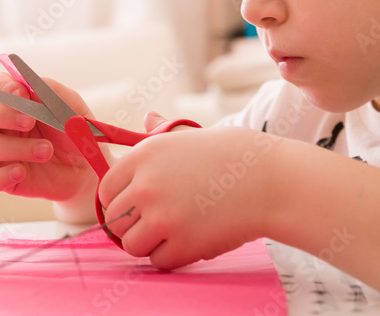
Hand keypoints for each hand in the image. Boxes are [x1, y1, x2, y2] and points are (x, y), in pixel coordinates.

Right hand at [0, 71, 102, 206]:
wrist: (86, 167)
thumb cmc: (75, 131)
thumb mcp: (73, 108)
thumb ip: (53, 92)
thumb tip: (30, 84)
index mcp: (14, 99)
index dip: (2, 86)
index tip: (23, 94)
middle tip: (29, 121)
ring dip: (15, 147)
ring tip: (46, 151)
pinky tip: (21, 173)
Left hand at [98, 116, 280, 269]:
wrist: (272, 181)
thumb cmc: (236, 154)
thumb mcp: (193, 135)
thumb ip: (162, 132)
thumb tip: (147, 118)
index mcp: (144, 155)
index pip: (106, 190)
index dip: (119, 201)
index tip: (134, 205)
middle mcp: (146, 185)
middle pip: (114, 220)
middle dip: (133, 224)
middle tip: (159, 220)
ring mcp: (162, 217)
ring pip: (131, 244)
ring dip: (150, 242)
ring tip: (175, 230)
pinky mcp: (182, 245)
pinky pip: (158, 261)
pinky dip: (171, 256)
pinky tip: (191, 239)